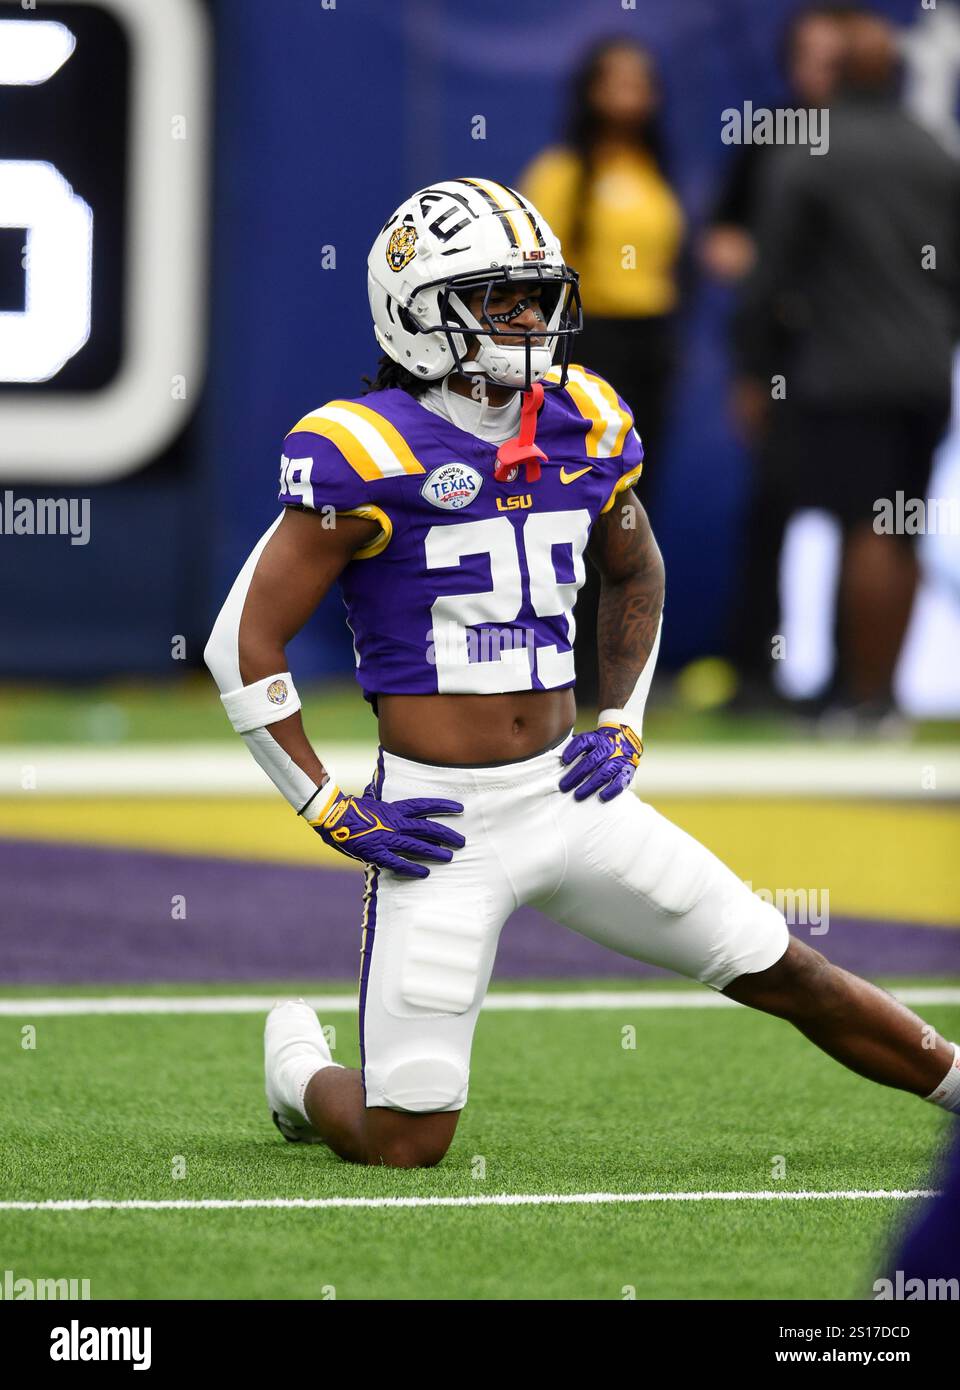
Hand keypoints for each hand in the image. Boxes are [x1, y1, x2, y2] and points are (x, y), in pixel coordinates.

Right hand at [307, 787, 464, 878]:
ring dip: (435, 851)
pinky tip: (424, 872)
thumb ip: (389, 811)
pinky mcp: (377, 852)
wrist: (331, 817)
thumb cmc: (351, 810)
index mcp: (394, 808)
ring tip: (449, 856)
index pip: (425, 805)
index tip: (459, 808)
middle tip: (461, 841)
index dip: (443, 806)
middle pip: (428, 827)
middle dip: (447, 834)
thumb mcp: (374, 804)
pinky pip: (399, 862)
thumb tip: (401, 813)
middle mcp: (395, 822)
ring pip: (418, 845)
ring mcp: (387, 838)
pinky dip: (412, 867)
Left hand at [559, 723, 642, 802]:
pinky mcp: (626, 770)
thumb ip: (574, 748)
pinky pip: (620, 781)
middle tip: (563, 786)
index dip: (573, 751)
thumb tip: (553, 760)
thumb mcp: (589, 740)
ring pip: (604, 773)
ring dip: (590, 785)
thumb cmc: (598, 745)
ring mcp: (618, 759)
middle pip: (591, 761)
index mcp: (596, 738)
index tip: (564, 761)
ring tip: (577, 795)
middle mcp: (607, 748)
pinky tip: (601, 796)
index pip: (583, 742)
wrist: (625, 740)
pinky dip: (611, 789)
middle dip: (576, 775)